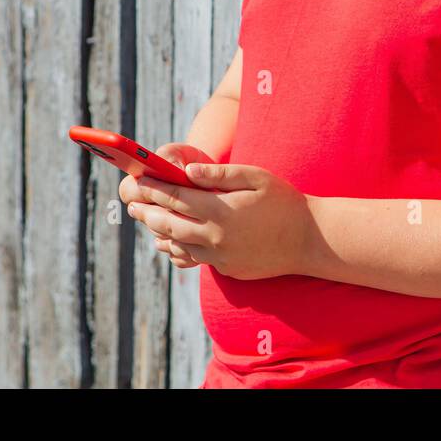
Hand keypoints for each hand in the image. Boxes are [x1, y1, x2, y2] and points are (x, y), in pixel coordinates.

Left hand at [124, 154, 315, 280]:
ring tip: (146, 221)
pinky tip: (169, 243)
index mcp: (220, 210)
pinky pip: (194, 258)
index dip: (154, 188)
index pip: (176, 197)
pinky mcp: (227, 268)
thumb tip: (187, 172)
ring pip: (178, 244)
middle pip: (169, 223)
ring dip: (158, 232)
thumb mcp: (256, 178)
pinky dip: (177, 249)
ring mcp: (220, 256)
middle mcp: (215, 236)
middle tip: (131, 204)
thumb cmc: (285, 202)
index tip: (138, 180)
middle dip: (148, 211)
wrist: (309, 240)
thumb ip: (220, 175)